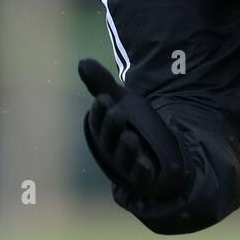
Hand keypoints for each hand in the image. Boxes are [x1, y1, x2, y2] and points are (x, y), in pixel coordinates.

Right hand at [78, 58, 186, 198]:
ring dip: (126, 149)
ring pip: (123, 158)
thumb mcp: (122, 101)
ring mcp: (126, 165)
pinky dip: (141, 172)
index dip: (100, 111)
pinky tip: (145, 165)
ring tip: (131, 137)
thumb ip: (103, 84)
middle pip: (108, 139)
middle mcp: (111, 149)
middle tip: (118, 112)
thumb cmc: (133, 124)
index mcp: (103, 131)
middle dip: (112, 126)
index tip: (104, 98)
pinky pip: (140, 177)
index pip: (98, 121)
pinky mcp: (142, 177)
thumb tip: (82, 61)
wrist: (157, 153)